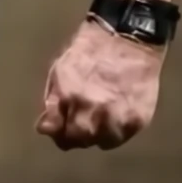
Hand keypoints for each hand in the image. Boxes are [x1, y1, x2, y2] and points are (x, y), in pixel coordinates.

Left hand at [36, 19, 162, 149]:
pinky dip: (112, 133)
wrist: (127, 39)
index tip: (55, 128)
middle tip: (76, 124)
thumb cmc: (89, 50)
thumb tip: (45, 126)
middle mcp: (90, 110)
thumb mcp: (60, 67)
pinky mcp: (136, 122)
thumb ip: (53, 99)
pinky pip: (119, 139)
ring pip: (98, 143)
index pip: (55, 130)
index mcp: (67, 94)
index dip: (54, 131)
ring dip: (94, 134)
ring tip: (96, 118)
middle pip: (77, 140)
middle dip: (73, 135)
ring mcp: (115, 118)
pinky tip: (111, 118)